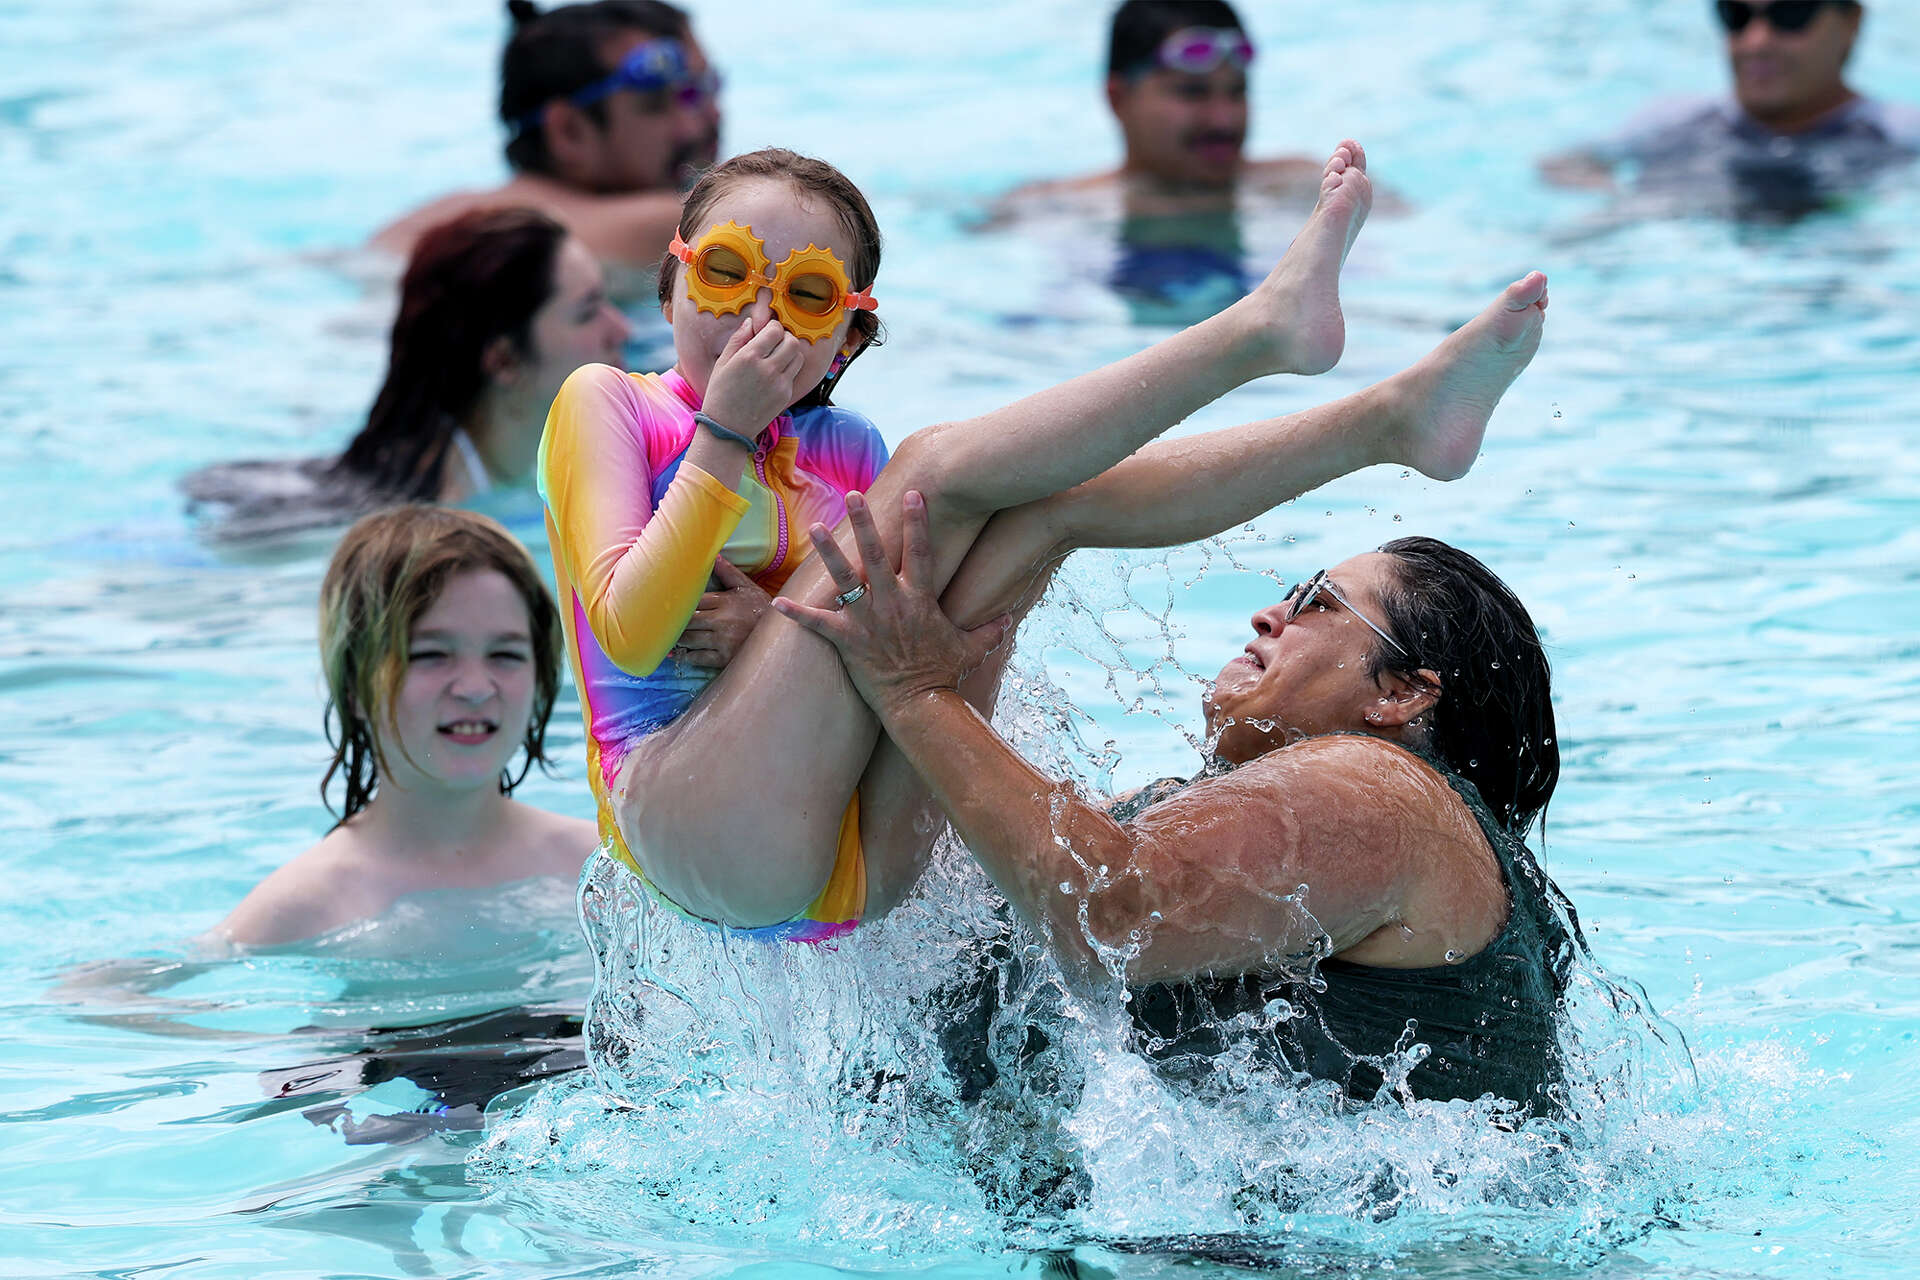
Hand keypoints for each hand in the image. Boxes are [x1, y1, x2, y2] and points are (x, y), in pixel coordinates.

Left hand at [671, 557, 770, 669]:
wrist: (780, 635)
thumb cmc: (761, 609)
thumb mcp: (747, 588)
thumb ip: (729, 573)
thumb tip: (715, 555)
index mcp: (725, 602)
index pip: (693, 601)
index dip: (679, 604)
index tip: (668, 604)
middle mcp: (722, 621)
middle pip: (687, 621)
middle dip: (675, 623)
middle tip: (662, 622)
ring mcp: (723, 641)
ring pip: (690, 640)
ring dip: (677, 640)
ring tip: (667, 637)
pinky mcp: (724, 658)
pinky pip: (698, 658)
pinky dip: (687, 656)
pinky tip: (679, 653)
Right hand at [700, 315, 809, 435]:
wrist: (727, 428)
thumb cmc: (720, 394)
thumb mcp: (722, 363)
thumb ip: (737, 339)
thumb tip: (751, 322)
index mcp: (749, 357)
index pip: (775, 330)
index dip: (772, 327)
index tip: (765, 332)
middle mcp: (767, 369)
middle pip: (792, 341)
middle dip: (784, 338)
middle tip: (774, 343)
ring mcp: (779, 383)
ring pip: (798, 356)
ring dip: (790, 352)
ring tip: (777, 357)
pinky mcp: (786, 395)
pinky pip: (794, 373)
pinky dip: (788, 369)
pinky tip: (774, 374)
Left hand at [773, 490, 1011, 716]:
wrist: (920, 705)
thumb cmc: (943, 675)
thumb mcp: (970, 649)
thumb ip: (989, 630)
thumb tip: (1009, 619)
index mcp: (920, 599)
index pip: (922, 552)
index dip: (918, 522)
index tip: (915, 493)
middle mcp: (892, 603)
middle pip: (877, 554)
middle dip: (865, 522)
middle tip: (854, 495)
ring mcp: (867, 620)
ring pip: (845, 579)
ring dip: (829, 552)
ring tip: (815, 527)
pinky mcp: (847, 640)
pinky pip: (818, 624)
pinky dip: (797, 614)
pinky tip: (777, 602)